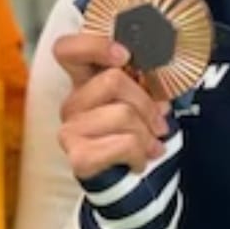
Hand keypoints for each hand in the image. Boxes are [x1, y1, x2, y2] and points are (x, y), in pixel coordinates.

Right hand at [52, 32, 171, 180]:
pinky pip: (123, 143)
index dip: (94, 45)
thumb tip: (162, 97)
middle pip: (112, 79)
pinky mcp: (79, 157)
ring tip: (151, 145)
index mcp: (84, 82)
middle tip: (159, 123)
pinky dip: (140, 153)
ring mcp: (70, 130)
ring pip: (123, 113)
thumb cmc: (131, 136)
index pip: (67, 49)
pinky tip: (138, 161)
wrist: (122, 182)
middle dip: (146, 103)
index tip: (125, 55)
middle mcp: (72, 103)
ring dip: (147, 133)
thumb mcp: (139, 103)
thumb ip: (144, 88)